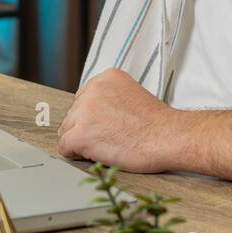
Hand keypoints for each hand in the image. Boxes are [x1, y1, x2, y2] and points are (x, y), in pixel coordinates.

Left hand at [56, 69, 176, 172]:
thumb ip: (110, 98)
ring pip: (67, 130)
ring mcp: (84, 111)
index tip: (109, 126)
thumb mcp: (132, 94)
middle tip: (111, 138)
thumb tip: (95, 114)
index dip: (94, 118)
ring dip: (82, 141)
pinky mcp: (80, 134)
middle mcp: (91, 90)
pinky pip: (64, 147)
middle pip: (73, 115)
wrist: (167, 137)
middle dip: (87, 129)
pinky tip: (97, 154)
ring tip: (108, 145)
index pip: (83, 99)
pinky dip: (77, 155)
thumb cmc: (156, 124)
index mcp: (105, 77)